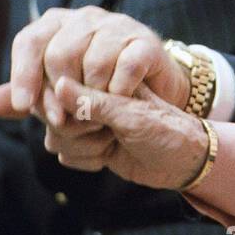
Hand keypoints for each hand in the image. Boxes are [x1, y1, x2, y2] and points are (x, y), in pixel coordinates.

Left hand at [0, 7, 190, 130]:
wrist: (150, 87)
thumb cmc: (98, 86)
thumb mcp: (61, 91)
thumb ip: (30, 96)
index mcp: (58, 24)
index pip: (30, 41)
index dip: (23, 74)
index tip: (24, 106)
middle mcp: (86, 18)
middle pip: (60, 52)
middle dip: (61, 94)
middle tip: (67, 120)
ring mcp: (118, 26)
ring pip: (94, 62)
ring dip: (94, 96)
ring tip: (98, 112)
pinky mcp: (145, 41)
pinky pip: (126, 66)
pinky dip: (120, 90)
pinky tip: (120, 100)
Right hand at [33, 76, 210, 187]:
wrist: (181, 161)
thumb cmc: (166, 130)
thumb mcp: (133, 115)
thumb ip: (95, 102)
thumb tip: (60, 86)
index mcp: (104, 73)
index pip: (62, 85)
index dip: (75, 110)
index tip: (100, 121)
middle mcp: (90, 92)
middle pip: (52, 112)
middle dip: (79, 131)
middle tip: (110, 132)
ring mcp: (84, 117)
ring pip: (54, 136)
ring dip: (85, 147)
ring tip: (113, 141)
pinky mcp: (84, 140)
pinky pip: (62, 152)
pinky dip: (85, 159)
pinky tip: (108, 156)